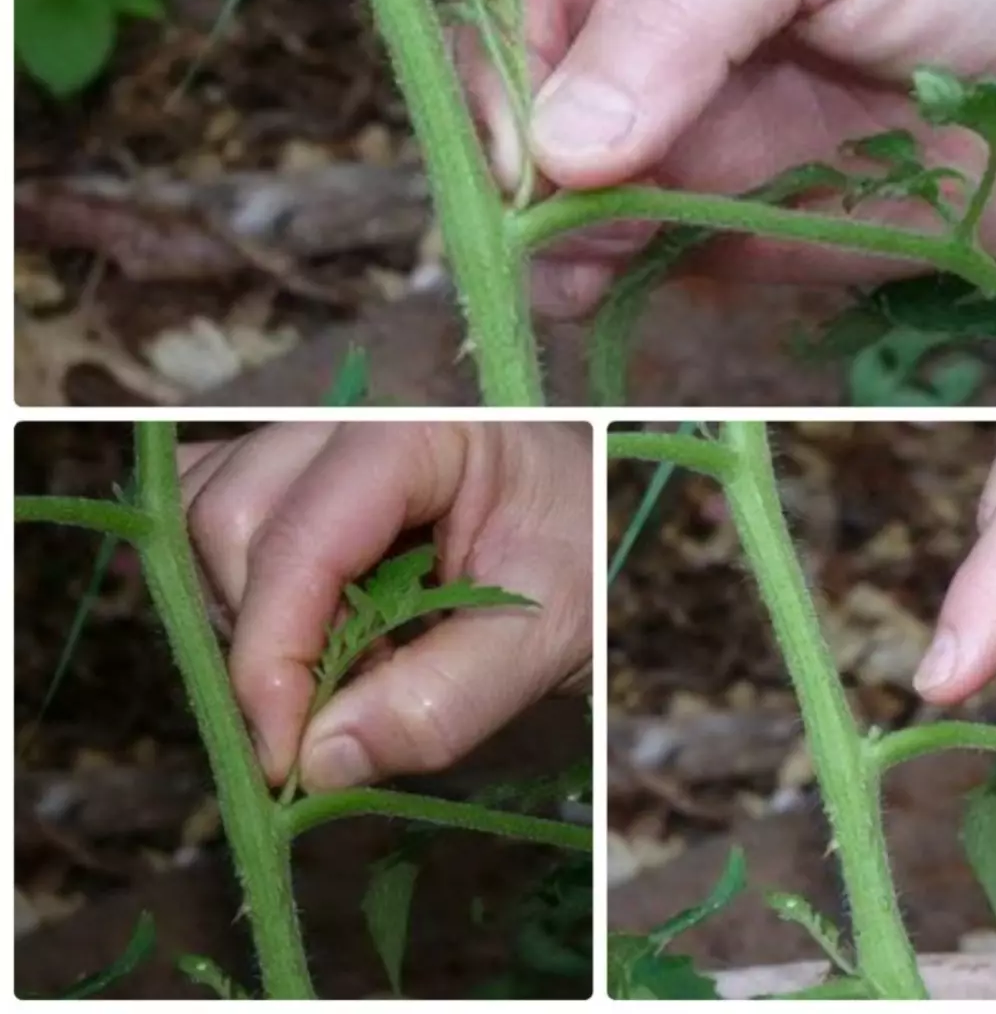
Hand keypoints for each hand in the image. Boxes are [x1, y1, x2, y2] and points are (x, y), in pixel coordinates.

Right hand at [178, 422, 591, 790]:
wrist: (601, 526)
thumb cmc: (588, 562)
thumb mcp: (547, 640)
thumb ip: (441, 702)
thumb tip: (315, 760)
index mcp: (424, 433)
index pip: (300, 534)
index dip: (274, 652)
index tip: (284, 755)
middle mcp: (354, 417)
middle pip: (232, 516)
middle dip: (265, 633)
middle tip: (342, 704)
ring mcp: (318, 437)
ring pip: (211, 517)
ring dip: (251, 616)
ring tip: (351, 661)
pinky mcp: (300, 471)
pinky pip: (223, 521)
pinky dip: (244, 595)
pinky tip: (318, 633)